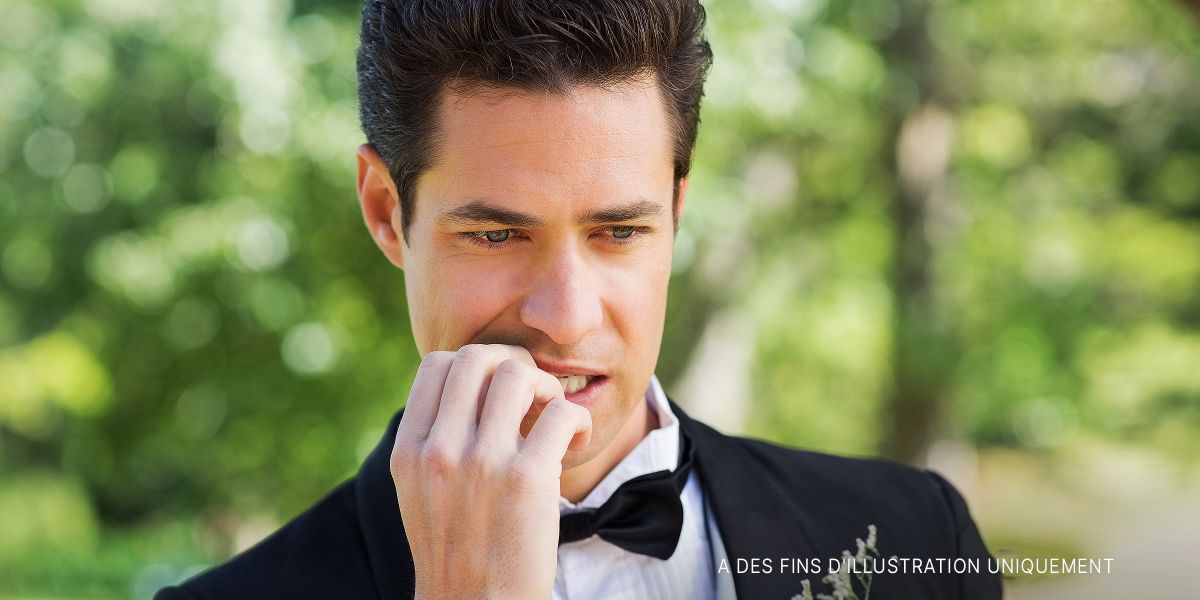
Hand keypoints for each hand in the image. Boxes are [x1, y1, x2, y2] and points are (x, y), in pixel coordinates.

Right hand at [391, 344, 592, 598]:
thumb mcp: (421, 492)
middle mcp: (439, 451)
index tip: (497, 391)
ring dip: (547, 386)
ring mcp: (482, 463)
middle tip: (533, 395)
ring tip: (553, 416)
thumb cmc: (459, 550)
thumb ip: (434, 439)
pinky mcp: (528, 480)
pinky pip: (562, 413)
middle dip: (514, 364)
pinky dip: (577, 420)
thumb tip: (469, 385)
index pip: (437, 364)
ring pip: (519, 374)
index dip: (475, 364)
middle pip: (478, 357)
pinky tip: (574, 443)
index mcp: (409, 452)